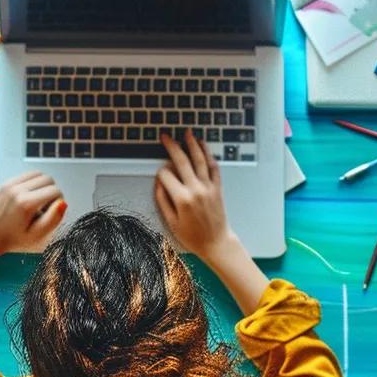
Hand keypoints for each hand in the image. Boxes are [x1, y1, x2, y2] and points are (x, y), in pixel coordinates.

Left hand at [0, 171, 66, 253]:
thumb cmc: (14, 239)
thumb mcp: (37, 235)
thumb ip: (53, 219)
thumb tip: (63, 203)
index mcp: (26, 204)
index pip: (55, 191)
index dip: (58, 202)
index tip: (51, 213)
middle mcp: (17, 191)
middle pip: (48, 179)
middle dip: (51, 192)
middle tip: (44, 208)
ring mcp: (11, 185)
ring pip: (39, 174)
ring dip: (43, 185)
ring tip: (37, 201)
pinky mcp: (7, 183)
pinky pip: (28, 174)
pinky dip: (33, 182)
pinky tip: (30, 196)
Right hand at [155, 132, 237, 255]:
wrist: (216, 243)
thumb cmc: (192, 237)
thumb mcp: (171, 222)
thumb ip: (163, 200)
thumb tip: (159, 182)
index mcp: (182, 199)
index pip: (166, 175)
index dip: (160, 172)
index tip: (159, 174)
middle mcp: (196, 190)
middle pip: (181, 161)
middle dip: (172, 147)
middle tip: (165, 136)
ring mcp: (208, 187)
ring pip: (200, 160)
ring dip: (192, 145)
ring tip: (187, 133)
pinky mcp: (218, 188)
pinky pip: (213, 167)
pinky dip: (208, 154)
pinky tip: (203, 146)